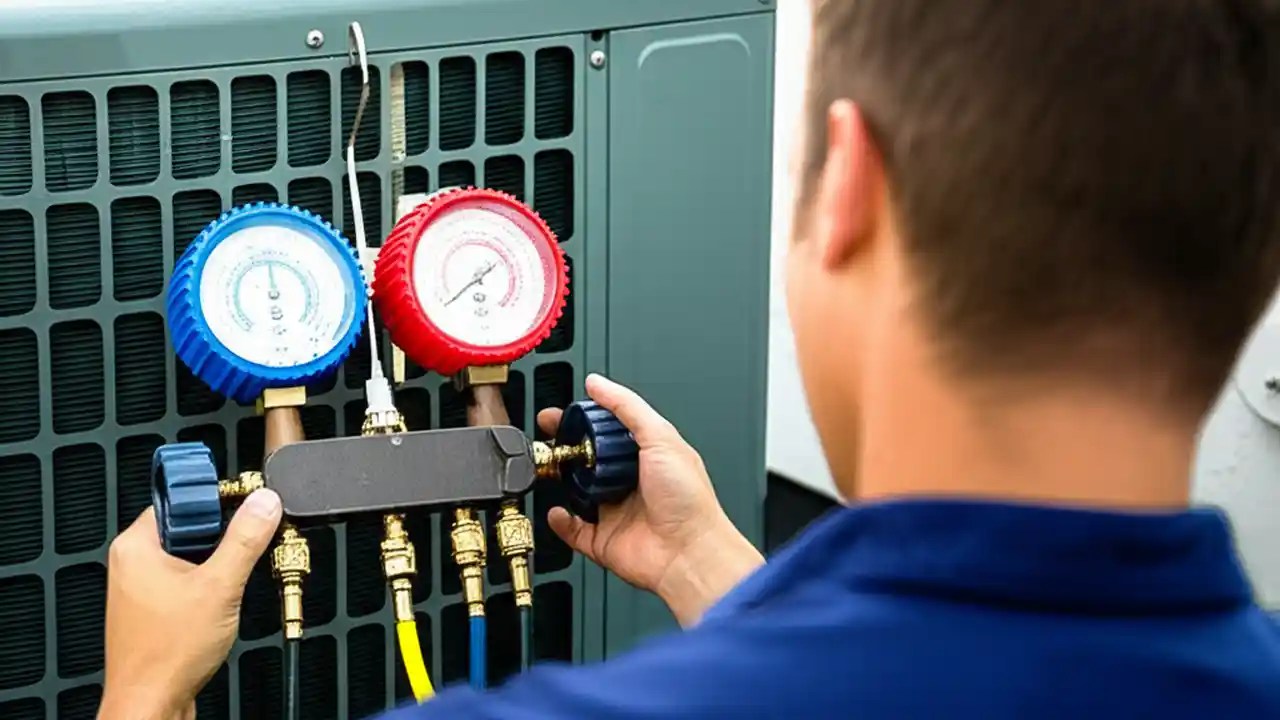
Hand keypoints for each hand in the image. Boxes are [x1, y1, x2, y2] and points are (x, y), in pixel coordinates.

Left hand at [100, 489, 282, 719]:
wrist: (151, 705)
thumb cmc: (166, 655)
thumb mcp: (220, 587)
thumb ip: (245, 540)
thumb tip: (264, 503)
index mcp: (136, 545)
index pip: (181, 500)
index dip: (217, 503)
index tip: (244, 512)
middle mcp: (133, 562)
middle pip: (191, 527)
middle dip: (223, 540)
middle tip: (237, 557)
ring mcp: (142, 587)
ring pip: (193, 555)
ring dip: (219, 565)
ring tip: (228, 586)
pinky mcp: (155, 608)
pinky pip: (189, 580)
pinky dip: (210, 586)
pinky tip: (220, 603)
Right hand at [541, 374, 763, 626]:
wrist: (689, 552)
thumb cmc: (689, 500)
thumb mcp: (661, 437)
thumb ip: (628, 407)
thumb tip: (599, 384)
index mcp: (646, 456)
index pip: (608, 430)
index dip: (585, 419)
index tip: (563, 411)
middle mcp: (630, 483)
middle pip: (587, 459)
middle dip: (565, 446)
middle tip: (547, 434)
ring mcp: (616, 512)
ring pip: (577, 493)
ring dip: (561, 481)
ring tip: (548, 466)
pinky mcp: (604, 540)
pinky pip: (573, 530)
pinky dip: (561, 522)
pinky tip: (558, 511)